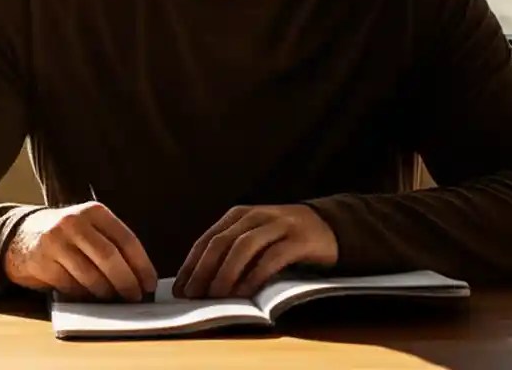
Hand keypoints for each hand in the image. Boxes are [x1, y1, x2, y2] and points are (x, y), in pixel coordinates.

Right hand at [4, 202, 157, 301]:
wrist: (22, 236)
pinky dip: (85, 296)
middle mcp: (74, 222)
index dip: (142, 265)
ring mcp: (56, 242)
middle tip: (135, 297)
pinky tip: (92, 299)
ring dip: (107, 293)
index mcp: (94, 211)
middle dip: (126, 282)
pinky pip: (72, 287)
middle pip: (109, 257)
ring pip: (91, 275)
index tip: (150, 284)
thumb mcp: (90, 227)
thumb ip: (113, 243)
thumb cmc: (68, 236)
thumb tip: (141, 277)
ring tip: (115, 299)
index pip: (126, 239)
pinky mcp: (43, 262)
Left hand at [174, 204, 337, 298]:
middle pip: (222, 242)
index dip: (191, 265)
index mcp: (240, 215)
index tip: (179, 289)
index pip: (208, 239)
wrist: (332, 227)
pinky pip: (272, 257)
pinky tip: (245, 293)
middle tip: (193, 296)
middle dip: (203, 270)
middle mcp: (257, 216)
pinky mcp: (300, 240)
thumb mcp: (256, 238)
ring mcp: (280, 225)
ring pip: (244, 247)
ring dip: (226, 273)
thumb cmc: (285, 240)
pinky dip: (255, 275)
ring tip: (216, 296)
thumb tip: (200, 283)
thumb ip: (233, 252)